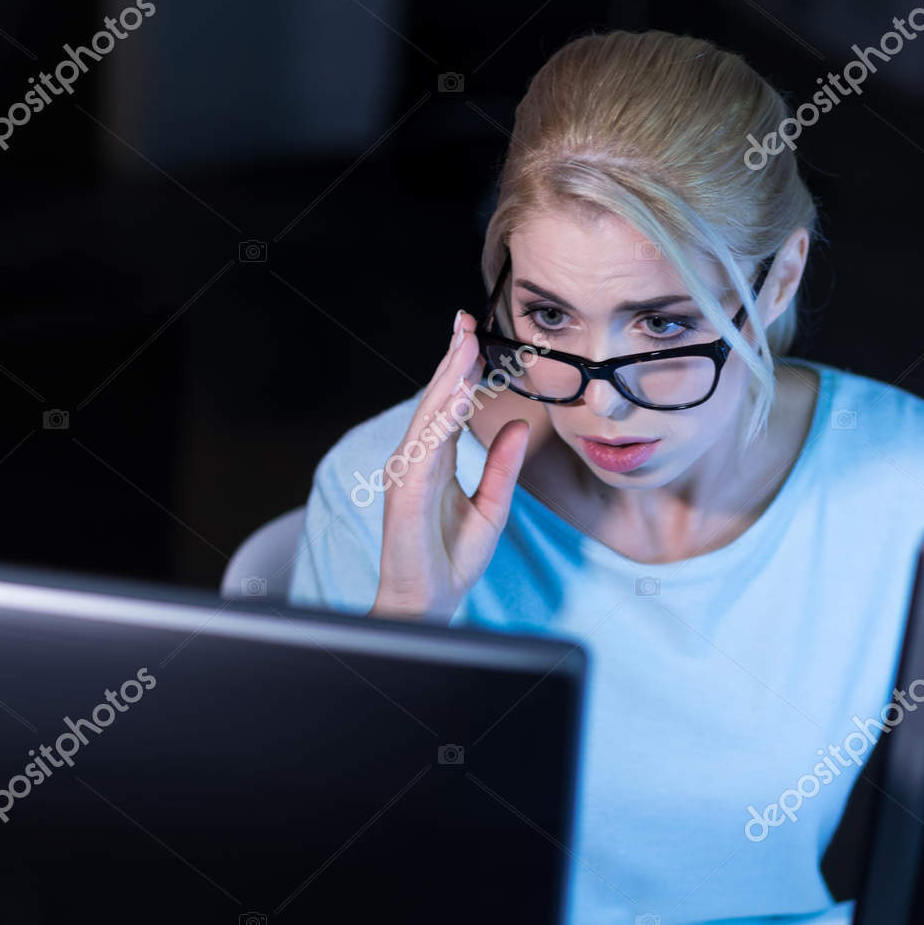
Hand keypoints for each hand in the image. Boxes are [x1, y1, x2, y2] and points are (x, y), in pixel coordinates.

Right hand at [370, 310, 530, 622]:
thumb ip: (501, 467)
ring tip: (464, 345)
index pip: (447, 407)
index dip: (459, 370)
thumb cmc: (450, 561)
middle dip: (451, 359)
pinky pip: (426, 449)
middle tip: (466, 320)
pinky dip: (440, 419)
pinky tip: (455, 395)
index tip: (474, 334)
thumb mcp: (491, 508)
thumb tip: (516, 427)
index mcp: (434, 463)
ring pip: (429, 417)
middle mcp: (416, 463)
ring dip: (446, 379)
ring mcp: (407, 477)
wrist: (428, 604)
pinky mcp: (407, 495)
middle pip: (435, 402)